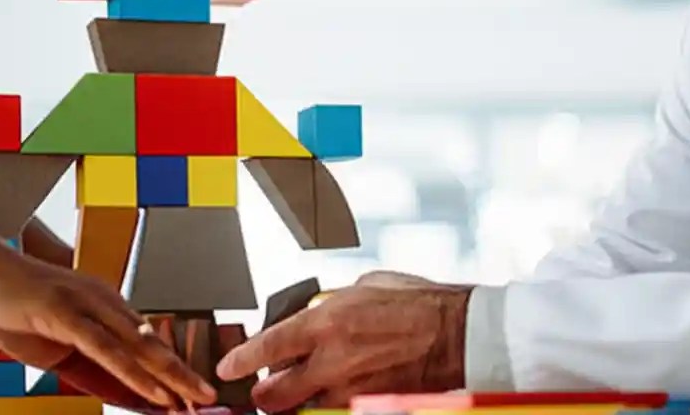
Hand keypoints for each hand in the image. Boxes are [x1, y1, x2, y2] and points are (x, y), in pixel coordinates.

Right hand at [0, 246, 216, 409]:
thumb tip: (119, 393)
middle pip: (151, 346)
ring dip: (170, 378)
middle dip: (183, 375)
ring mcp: (86, 305)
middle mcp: (104, 302)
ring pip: (137, 348)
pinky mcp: (66, 313)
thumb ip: (86, 368)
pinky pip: (107, 350)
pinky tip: (154, 393)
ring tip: (195, 399)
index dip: (168, 374)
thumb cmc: (11, 307)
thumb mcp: (53, 348)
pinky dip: (134, 374)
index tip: (192, 398)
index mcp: (104, 308)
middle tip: (211, 398)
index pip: (142, 349)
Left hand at [215, 272, 472, 411]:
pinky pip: (338, 413)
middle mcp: (333, 360)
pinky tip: (338, 396)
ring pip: (305, 410)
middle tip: (264, 390)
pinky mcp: (371, 407)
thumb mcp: (366, 287)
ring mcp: (352, 391)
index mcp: (327, 321)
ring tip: (305, 391)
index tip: (227, 368)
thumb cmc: (419, 304)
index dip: (241, 360)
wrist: (461, 334)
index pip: (268, 346)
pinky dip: (332, 407)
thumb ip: (335, 302)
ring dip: (300, 403)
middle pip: (276, 395)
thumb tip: (319, 310)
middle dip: (265, 396)